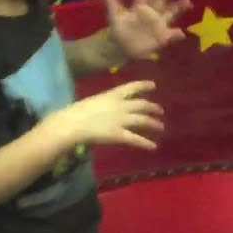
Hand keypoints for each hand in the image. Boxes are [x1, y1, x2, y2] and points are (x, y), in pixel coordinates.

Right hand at [47, 80, 163, 149]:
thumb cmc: (76, 112)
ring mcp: (121, 120)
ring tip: (161, 127)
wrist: (71, 123)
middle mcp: (120, 106)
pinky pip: (136, 139)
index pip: (132, 87)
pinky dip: (146, 144)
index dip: (144, 86)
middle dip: (153, 108)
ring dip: (154, 124)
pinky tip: (153, 147)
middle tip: (160, 111)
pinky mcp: (119, 135)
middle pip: (142, 105)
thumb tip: (108, 109)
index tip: (153, 85)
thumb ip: (104, 104)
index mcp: (112, 95)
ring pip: (143, 121)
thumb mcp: (93, 102)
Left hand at [103, 0, 192, 59]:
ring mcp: (159, 24)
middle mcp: (152, 12)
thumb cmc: (119, 30)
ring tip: (187, 1)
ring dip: (179, 7)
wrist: (122, 48)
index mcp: (140, 6)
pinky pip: (172, 35)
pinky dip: (177, 34)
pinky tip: (181, 33)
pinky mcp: (163, 37)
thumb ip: (111, 3)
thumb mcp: (113, 16)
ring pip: (171, 13)